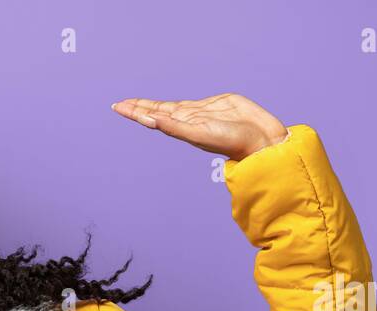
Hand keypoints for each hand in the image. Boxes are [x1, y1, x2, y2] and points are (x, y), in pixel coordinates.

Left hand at [110, 93, 286, 161]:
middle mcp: (187, 120)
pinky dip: (175, 104)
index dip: (135, 111)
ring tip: (138, 104)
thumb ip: (175, 127)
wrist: (259, 139)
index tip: (118, 106)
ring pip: (170, 107)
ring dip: (153, 106)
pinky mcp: (214, 104)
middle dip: (138, 108)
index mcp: (180, 127)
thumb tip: (151, 119)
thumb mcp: (199, 134)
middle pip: (156, 111)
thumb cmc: (230, 141)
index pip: (151, 117)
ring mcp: (199, 113)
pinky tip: (168, 106)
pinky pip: (189, 104)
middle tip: (120, 104)